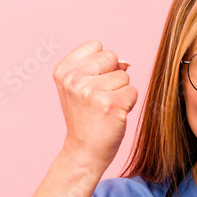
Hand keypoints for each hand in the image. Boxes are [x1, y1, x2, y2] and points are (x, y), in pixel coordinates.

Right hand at [52, 40, 137, 174]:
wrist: (84, 151)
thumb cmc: (86, 117)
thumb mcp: (79, 87)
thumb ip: (97, 67)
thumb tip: (125, 62)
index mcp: (63, 70)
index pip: (96, 45)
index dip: (101, 64)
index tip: (92, 84)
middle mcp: (74, 78)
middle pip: (111, 57)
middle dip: (112, 76)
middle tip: (100, 98)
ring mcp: (91, 91)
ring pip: (124, 75)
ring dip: (121, 91)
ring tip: (106, 108)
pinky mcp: (110, 104)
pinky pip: (132, 92)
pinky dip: (129, 104)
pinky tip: (114, 115)